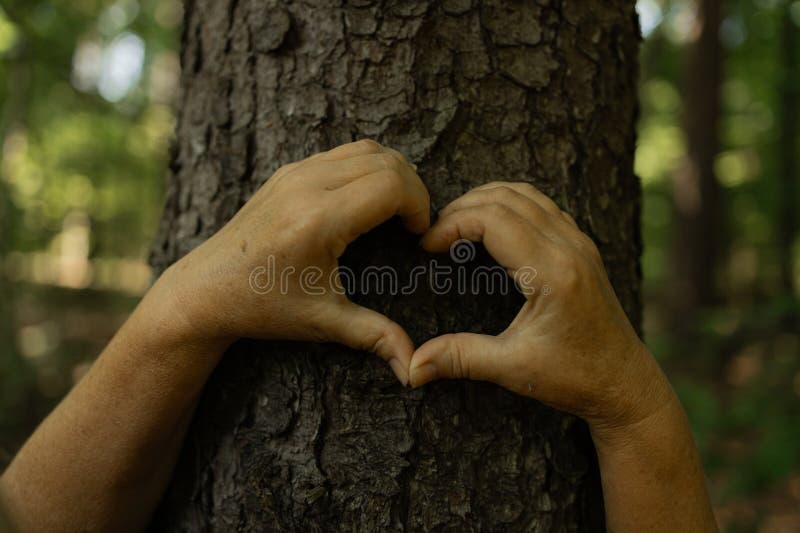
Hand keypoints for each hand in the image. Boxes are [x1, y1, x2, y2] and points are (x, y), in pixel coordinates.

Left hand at [154, 140, 429, 384]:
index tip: (418, 234)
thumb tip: (413, 369)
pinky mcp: (287, 172)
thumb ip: (375, 337)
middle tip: (412, 223)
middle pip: (385, 160)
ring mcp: (294, 173)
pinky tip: (365, 203)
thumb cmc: (262, 306)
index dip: (420, 204)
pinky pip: (342, 153)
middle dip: (413, 188)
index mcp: (318, 219)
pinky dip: (367, 168)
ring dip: (392, 173)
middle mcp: (306, 186)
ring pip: (365, 149)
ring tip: (395, 211)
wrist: (205, 290)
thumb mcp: (322, 322)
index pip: (391, 184)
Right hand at [408, 182, 671, 430]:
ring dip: (485, 200)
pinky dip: (509, 204)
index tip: (427, 248)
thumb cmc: (576, 378)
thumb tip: (411, 367)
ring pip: (525, 194)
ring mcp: (580, 243)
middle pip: (505, 197)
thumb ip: (460, 358)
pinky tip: (490, 230)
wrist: (625, 384)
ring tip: (455, 227)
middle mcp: (570, 247)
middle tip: (435, 236)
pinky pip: (542, 205)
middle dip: (461, 208)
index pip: (493, 218)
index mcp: (553, 271)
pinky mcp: (582, 247)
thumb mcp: (513, 369)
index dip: (452, 224)